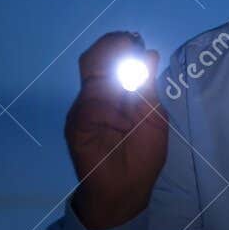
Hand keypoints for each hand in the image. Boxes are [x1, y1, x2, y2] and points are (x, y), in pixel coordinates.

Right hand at [64, 32, 166, 229]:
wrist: (126, 190)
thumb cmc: (142, 156)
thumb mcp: (153, 118)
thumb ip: (148, 88)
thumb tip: (149, 54)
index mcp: (117, 92)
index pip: (111, 59)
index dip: (120, 45)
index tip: (135, 39)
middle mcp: (98, 96)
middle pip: (95, 59)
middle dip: (111, 49)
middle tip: (128, 46)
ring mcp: (85, 109)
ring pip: (91, 77)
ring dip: (114, 79)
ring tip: (132, 98)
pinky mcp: (76, 125)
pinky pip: (89, 106)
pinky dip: (109, 109)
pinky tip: (122, 123)